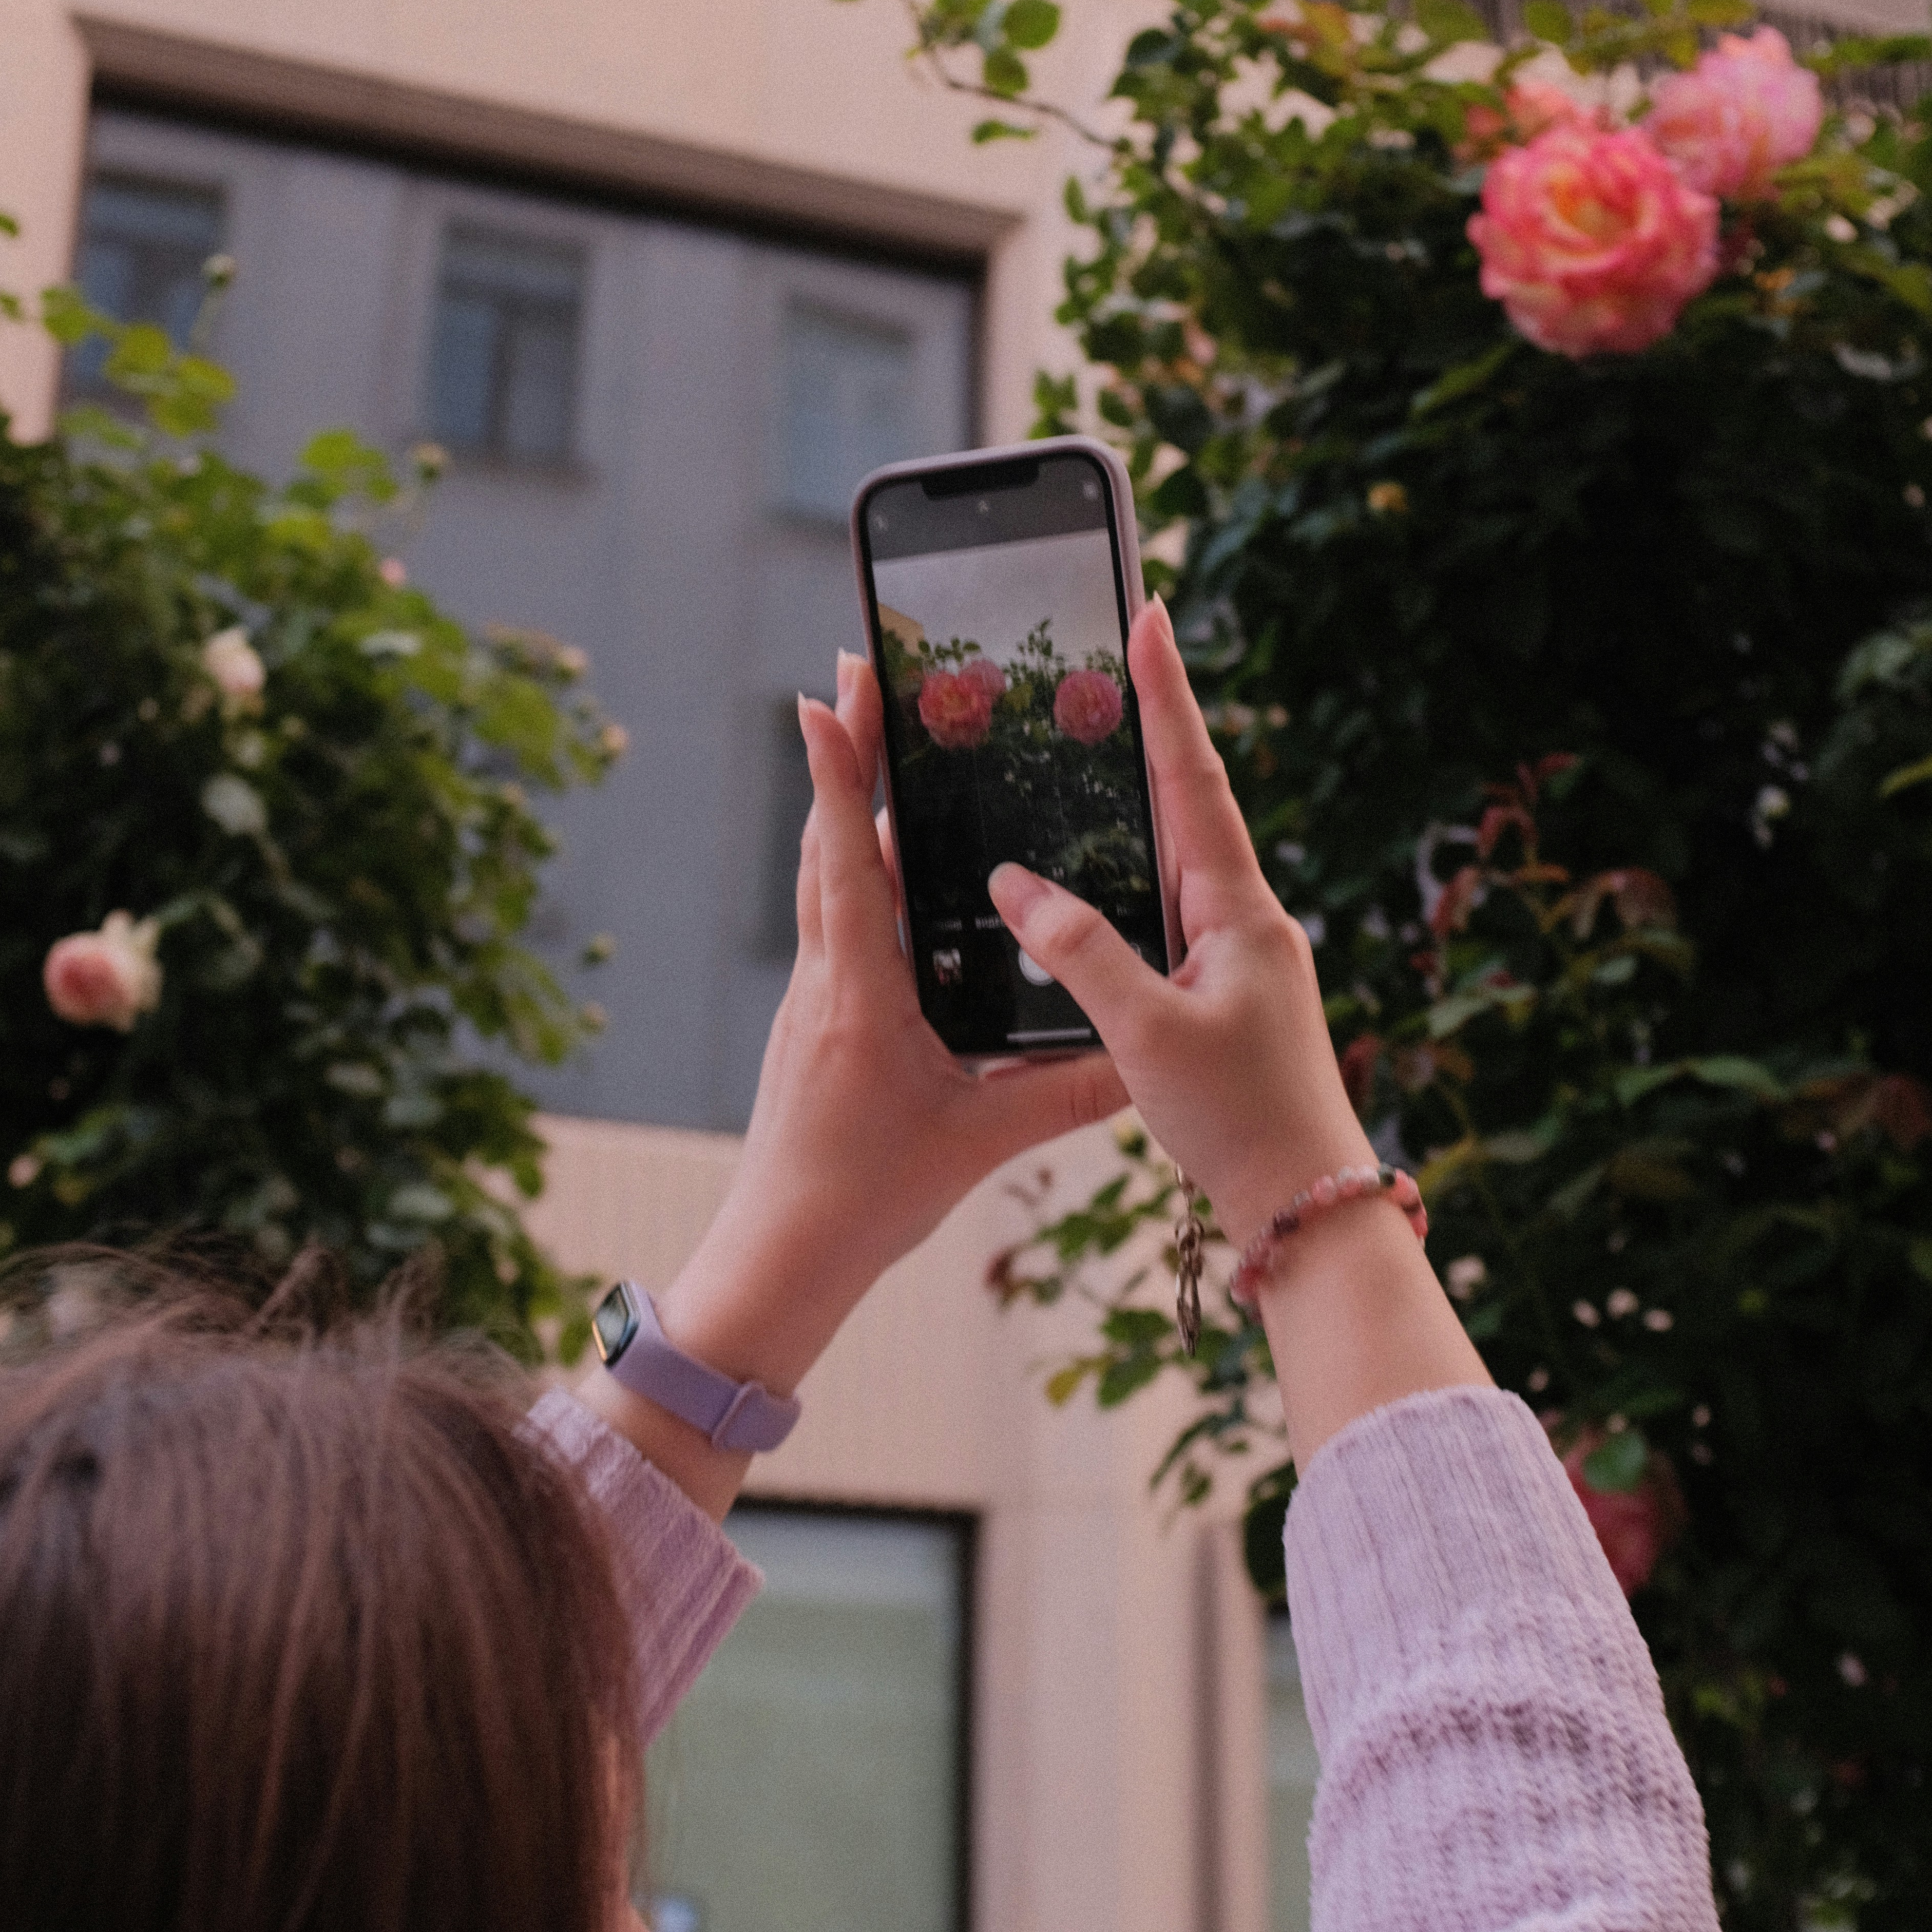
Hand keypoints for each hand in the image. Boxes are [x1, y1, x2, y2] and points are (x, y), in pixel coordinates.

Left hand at [579, 651, 1123, 1515]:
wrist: (782, 1257)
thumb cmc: (867, 1197)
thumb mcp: (984, 1140)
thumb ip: (1070, 1093)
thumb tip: (1149, 1054)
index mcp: (859, 992)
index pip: (844, 859)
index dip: (836, 772)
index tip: (827, 693)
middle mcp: (826, 979)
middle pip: (828, 843)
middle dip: (846, 754)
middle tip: (863, 674)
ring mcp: (815, 998)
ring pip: (826, 880)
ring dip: (846, 806)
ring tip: (874, 739)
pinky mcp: (818, 1022)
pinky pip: (835, 922)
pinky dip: (854, 870)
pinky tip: (888, 863)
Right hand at [988, 598, 1487, 1463]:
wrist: (1303, 1201)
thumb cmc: (1238, 1119)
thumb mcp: (1144, 1033)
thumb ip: (1080, 952)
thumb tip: (1017, 887)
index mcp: (1241, 912)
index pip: (1192, 780)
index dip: (1167, 699)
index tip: (1152, 619)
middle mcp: (1247, 921)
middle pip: (1189, 802)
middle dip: (1152, 728)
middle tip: (1119, 654)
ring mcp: (1239, 956)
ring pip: (1179, 856)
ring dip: (1142, 797)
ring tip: (1100, 739)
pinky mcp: (1223, 994)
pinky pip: (1170, 910)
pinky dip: (1134, 872)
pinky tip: (1102, 868)